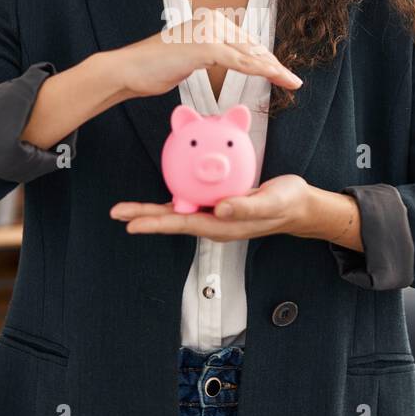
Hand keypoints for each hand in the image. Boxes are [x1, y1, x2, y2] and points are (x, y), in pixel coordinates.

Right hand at [105, 9, 301, 100]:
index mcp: (210, 20)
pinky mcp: (205, 47)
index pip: (245, 42)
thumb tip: (227, 59)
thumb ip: (210, 54)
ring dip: (274, 69)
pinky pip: (239, 60)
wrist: (129, 69)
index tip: (280, 74)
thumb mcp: (189, 57)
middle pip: (251, 46)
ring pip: (249, 53)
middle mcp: (211, 21)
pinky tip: (275, 76)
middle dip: (274, 66)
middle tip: (293, 81)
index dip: (265, 59)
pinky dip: (259, 69)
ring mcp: (208, 32)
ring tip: (292, 82)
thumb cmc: (155, 67)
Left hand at [110, 174, 313, 241]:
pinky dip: (173, 196)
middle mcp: (214, 223)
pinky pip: (190, 200)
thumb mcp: (270, 202)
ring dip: (151, 210)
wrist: (297, 205)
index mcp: (223, 226)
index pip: (183, 224)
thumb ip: (247, 208)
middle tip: (116, 213)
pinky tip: (161, 189)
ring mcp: (214, 216)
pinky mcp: (217, 205)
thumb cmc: (286, 203)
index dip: (157, 224)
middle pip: (172, 220)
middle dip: (144, 217)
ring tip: (126, 208)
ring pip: (177, 212)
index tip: (132, 225)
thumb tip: (220, 210)